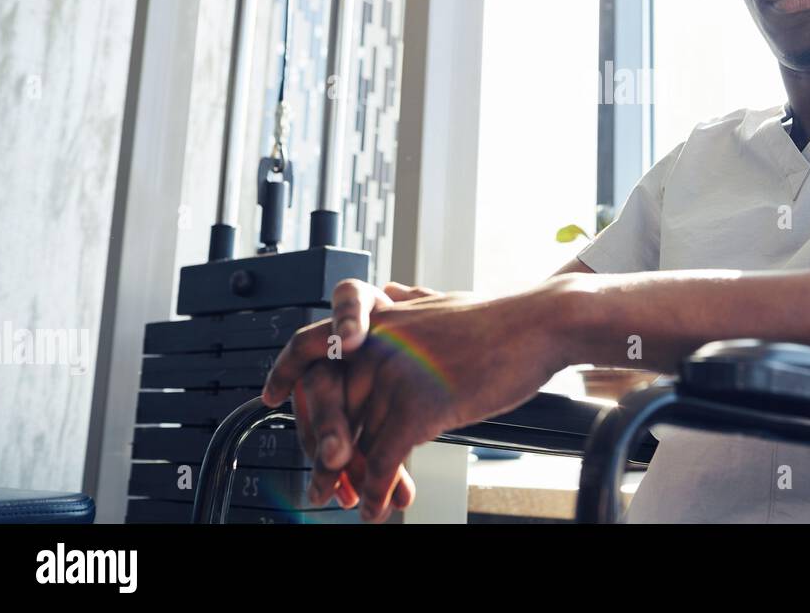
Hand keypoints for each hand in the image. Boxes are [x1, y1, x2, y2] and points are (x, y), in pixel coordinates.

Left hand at [263, 278, 568, 521]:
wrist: (539, 323)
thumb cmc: (500, 321)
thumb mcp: (439, 306)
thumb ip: (408, 313)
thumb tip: (394, 304)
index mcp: (381, 319)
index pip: (312, 344)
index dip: (286, 373)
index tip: (270, 395)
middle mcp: (378, 343)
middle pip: (329, 406)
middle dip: (321, 451)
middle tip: (319, 484)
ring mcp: (396, 373)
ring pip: (356, 439)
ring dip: (351, 481)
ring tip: (350, 503)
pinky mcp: (420, 403)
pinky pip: (384, 458)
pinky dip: (377, 489)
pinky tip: (378, 506)